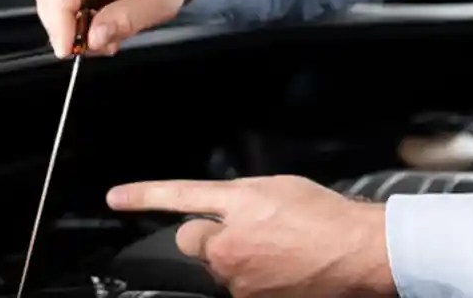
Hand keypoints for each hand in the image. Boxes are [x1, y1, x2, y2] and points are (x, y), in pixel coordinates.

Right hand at [34, 0, 209, 56]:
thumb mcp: (161, 1)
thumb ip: (127, 19)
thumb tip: (94, 38)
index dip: (61, 22)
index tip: (68, 50)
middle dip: (66, 30)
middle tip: (99, 47)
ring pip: (50, 3)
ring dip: (70, 29)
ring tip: (105, 36)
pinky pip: (58, 4)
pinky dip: (73, 23)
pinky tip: (98, 27)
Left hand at [106, 175, 396, 297]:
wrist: (356, 253)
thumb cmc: (326, 216)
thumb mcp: (279, 188)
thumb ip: (241, 196)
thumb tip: (223, 205)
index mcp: (239, 205)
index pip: (182, 197)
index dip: (144, 196)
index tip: (116, 198)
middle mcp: (230, 244)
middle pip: (193, 240)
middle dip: (206, 235)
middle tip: (241, 232)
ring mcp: (238, 279)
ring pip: (216, 267)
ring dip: (233, 258)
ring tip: (274, 250)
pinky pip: (236, 286)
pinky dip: (252, 277)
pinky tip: (279, 268)